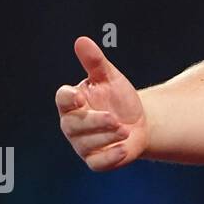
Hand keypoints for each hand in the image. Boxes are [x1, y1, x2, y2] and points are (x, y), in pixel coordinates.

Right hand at [55, 36, 149, 171]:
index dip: (68, 98)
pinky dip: (111, 156)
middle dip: (95, 122)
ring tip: (125, 129)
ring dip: (107, 137)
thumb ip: (95, 62)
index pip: (62, 99)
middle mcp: (72, 125)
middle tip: (115, 118)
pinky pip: (98, 163)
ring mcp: (82, 145)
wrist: (140, 122)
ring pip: (87, 144)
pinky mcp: (95, 161)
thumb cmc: (119, 98)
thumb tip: (81, 40)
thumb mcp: (110, 78)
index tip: (79, 96)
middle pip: (75, 124)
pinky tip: (124, 148)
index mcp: (72, 103)